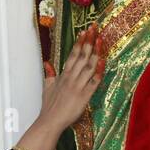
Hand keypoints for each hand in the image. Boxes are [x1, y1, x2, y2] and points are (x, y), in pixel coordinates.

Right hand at [13, 27, 103, 149]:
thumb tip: (47, 63)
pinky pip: (93, 81)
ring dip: (95, 51)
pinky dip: (98, 71)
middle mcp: (71, 77)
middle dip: (89, 40)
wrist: (50, 121)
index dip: (79, 42)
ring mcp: (78, 86)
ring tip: (100, 38)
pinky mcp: (84, 96)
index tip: (85, 31)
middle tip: (95, 27)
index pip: (72, 54)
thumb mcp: (47, 88)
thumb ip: (49, 74)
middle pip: (81, 55)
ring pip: (88, 65)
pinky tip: (103, 60)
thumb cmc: (49, 107)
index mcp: (63, 75)